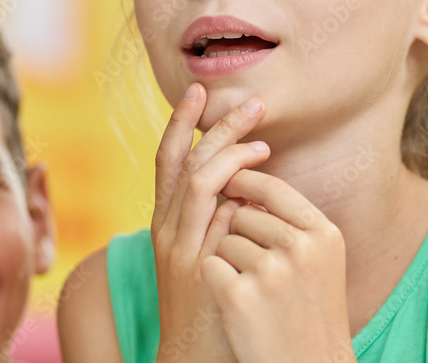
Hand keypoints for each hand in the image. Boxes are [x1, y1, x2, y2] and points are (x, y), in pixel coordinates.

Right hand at [151, 83, 269, 362]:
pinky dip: (233, 190)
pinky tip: (259, 177)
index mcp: (166, 218)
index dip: (182, 121)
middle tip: (250, 102)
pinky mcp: (194, 266)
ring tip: (262, 138)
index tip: (201, 90)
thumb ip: (220, 213)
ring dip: (231, 150)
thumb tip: (246, 179)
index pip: (169, 158)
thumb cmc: (211, 296)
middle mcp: (164, 226)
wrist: (194, 351)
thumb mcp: (209, 246)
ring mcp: (177, 245)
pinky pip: (212, 215)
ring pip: (198, 180)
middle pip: (185, 160)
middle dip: (216, 126)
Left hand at [201, 169, 355, 362]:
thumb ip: (291, 219)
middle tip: (262, 270)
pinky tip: (239, 305)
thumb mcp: (320, 258)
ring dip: (229, 260)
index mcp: (323, 233)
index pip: (271, 187)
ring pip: (224, 239)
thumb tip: (245, 176)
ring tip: (256, 292)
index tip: (232, 182)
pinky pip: (211, 266)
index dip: (245, 182)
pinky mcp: (240, 297)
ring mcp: (270, 272)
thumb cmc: (310, 310)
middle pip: (241, 213)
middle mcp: (300, 248)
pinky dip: (217, 282)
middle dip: (240, 233)